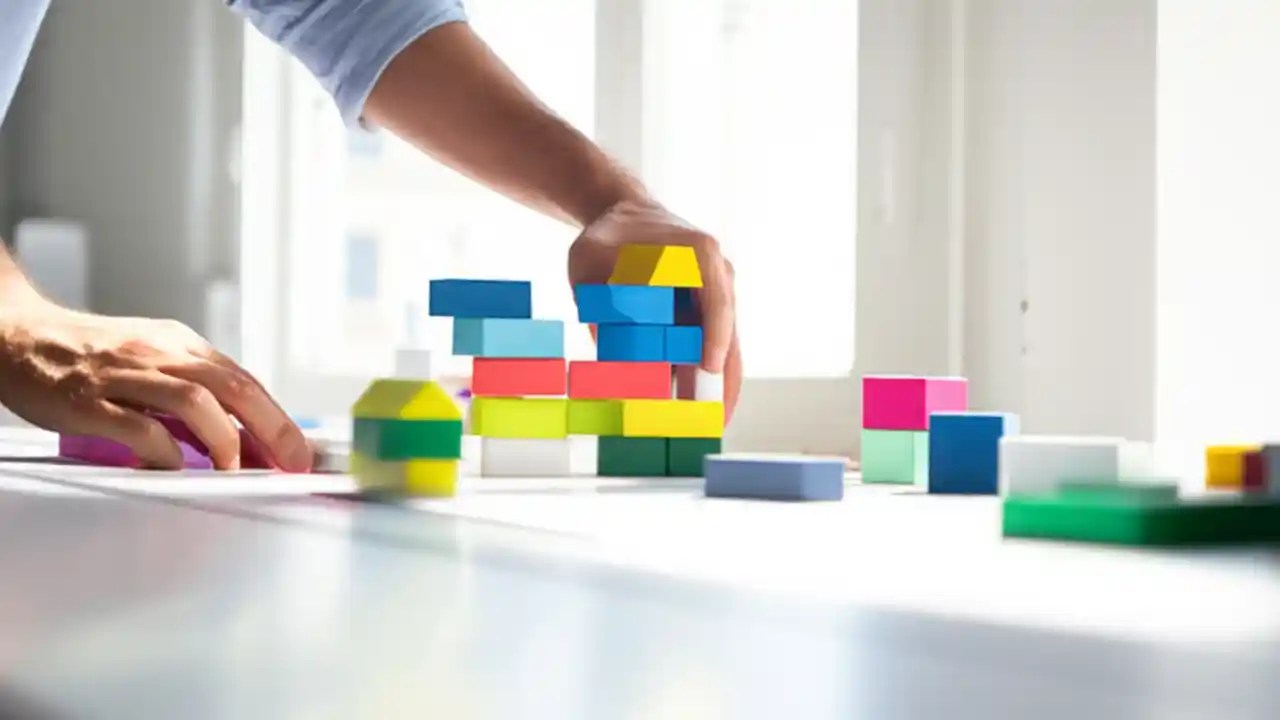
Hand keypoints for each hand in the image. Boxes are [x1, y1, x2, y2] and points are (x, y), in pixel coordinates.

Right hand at [0, 301, 310, 470]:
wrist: (18, 337)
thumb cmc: (92, 356)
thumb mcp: (152, 359)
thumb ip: (194, 391)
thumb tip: (243, 438)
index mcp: (179, 344)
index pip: (243, 380)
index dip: (278, 417)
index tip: (300, 451)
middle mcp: (157, 353)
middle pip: (230, 386)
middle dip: (270, 427)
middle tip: (288, 462)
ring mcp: (123, 375)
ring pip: (192, 400)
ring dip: (222, 440)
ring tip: (233, 469)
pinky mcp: (88, 400)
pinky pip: (137, 426)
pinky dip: (165, 450)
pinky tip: (175, 467)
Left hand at [568, 200, 741, 421]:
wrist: (619, 217)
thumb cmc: (604, 237)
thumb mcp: (589, 266)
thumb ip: (598, 307)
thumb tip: (609, 361)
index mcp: (700, 254)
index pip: (717, 301)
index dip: (714, 337)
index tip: (708, 369)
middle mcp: (719, 274)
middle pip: (729, 335)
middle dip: (723, 382)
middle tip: (714, 423)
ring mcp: (716, 295)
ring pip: (723, 350)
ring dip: (715, 389)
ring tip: (704, 428)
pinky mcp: (704, 314)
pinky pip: (706, 350)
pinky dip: (699, 379)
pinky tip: (689, 411)